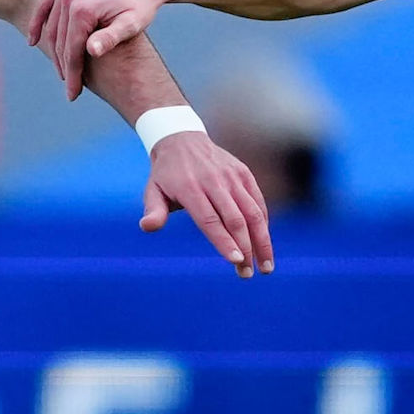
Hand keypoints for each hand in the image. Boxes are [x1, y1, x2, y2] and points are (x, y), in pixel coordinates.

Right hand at [32, 0, 170, 96]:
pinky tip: (34, 40)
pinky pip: (46, 3)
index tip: (73, 95)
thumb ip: (111, 37)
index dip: (72, 75)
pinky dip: (39, 21)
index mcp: (84, 8)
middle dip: (64, 66)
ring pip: (52, 24)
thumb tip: (90, 50)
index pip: (72, 49)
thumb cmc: (141, 5)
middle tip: (70, 86)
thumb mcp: (132, 24)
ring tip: (62, 68)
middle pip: (60, 39)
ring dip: (54, 48)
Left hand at [140, 129, 273, 276]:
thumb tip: (147, 227)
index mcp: (190, 187)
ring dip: (262, 241)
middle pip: (235, 219)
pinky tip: (265, 244)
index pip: (210, 219)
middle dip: (245, 249)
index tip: (236, 261)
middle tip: (248, 274)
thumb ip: (153, 210)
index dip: (224, 241)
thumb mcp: (153, 190)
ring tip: (266, 267)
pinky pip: (257, 201)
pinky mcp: (244, 173)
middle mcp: (214, 181)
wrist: (182, 139)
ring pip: (252, 212)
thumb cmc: (166, 175)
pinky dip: (263, 224)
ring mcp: (232, 176)